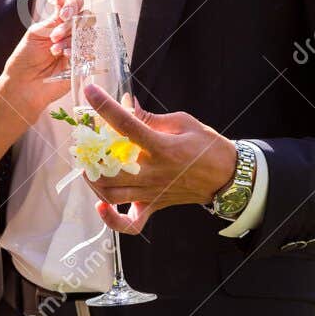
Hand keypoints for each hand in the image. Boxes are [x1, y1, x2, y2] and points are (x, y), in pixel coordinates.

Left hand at [0, 0, 86, 129]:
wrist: (24, 84)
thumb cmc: (25, 59)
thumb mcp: (36, 32)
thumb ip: (53, 17)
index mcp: (60, 23)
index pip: (76, 5)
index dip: (73, 4)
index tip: (63, 13)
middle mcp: (72, 33)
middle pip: (87, 17)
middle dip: (70, 24)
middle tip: (54, 35)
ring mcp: (79, 48)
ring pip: (88, 33)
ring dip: (70, 39)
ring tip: (54, 50)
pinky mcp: (83, 64)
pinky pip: (90, 51)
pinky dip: (76, 51)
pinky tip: (64, 57)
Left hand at [81, 82, 237, 234]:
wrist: (228, 176)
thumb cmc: (207, 146)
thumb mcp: (183, 122)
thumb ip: (150, 116)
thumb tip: (125, 104)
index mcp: (162, 147)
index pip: (126, 125)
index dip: (105, 106)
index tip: (90, 91)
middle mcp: (153, 172)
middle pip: (108, 168)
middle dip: (90, 153)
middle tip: (86, 141)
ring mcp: (152, 192)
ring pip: (111, 193)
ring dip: (94, 180)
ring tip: (91, 165)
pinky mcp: (154, 206)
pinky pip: (130, 224)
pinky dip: (112, 220)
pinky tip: (101, 206)